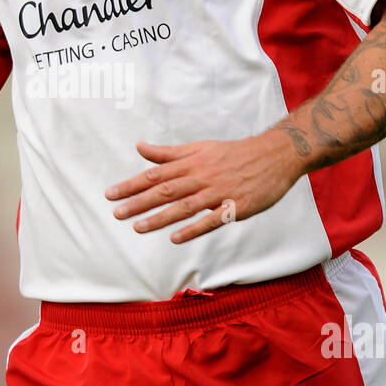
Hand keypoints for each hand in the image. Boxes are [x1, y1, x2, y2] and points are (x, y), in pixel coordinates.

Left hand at [104, 131, 300, 242]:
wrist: (275, 155)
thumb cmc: (234, 153)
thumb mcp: (200, 148)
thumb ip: (168, 153)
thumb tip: (139, 147)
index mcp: (191, 162)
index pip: (155, 173)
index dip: (131, 184)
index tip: (111, 194)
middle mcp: (201, 176)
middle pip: (165, 190)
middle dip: (138, 202)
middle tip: (116, 213)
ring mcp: (218, 192)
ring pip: (184, 206)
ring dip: (160, 218)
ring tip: (138, 228)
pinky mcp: (235, 206)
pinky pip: (211, 220)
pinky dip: (193, 229)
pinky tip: (175, 238)